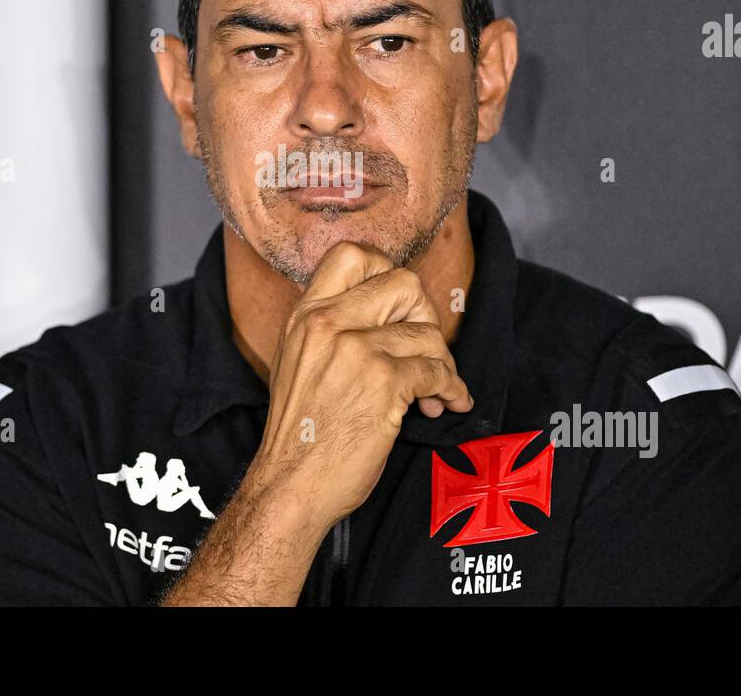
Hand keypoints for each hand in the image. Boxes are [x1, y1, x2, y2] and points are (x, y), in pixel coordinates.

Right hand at [248, 240, 473, 531]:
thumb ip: (331, 329)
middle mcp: (328, 323)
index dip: (387, 270)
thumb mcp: (298, 361)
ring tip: (433, 391)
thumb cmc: (299, 433)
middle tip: (422, 348)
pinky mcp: (383, 382)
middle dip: (425, 316)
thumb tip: (385, 313)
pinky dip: (451, 389)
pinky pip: (436, 371)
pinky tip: (445, 403)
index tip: (400, 304)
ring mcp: (356, 350)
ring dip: (442, 364)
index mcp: (305, 315)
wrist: (290, 485)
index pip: (352, 254)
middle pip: (404, 283)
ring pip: (427, 332)